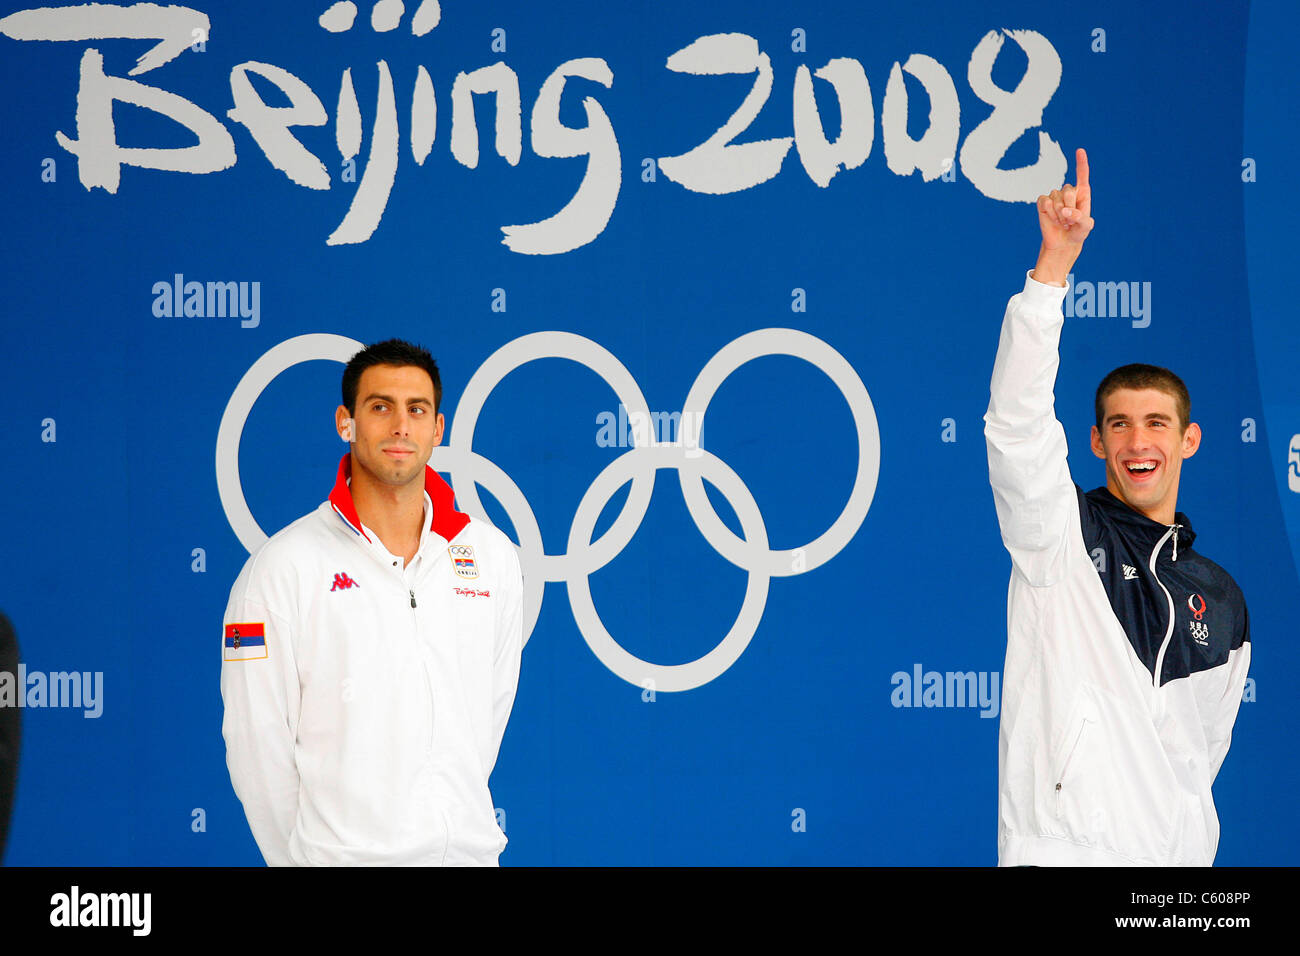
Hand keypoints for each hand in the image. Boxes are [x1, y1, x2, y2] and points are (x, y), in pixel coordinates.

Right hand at [1033, 148, 1093, 285]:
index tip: (1080, 150)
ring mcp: (1055, 196)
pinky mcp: (1043, 203)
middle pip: (1068, 190)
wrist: (1062, 242)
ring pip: (1056, 198)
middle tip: (1070, 220)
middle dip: (1069, 207)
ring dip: (1059, 214)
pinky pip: (1045, 202)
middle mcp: (1068, 192)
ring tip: (1062, 222)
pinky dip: (1049, 213)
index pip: (1082, 175)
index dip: (1081, 163)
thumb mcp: (1086, 227)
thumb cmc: (1077, 232)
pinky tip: (1052, 219)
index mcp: (1082, 193)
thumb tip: (1065, 210)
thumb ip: (1080, 217)